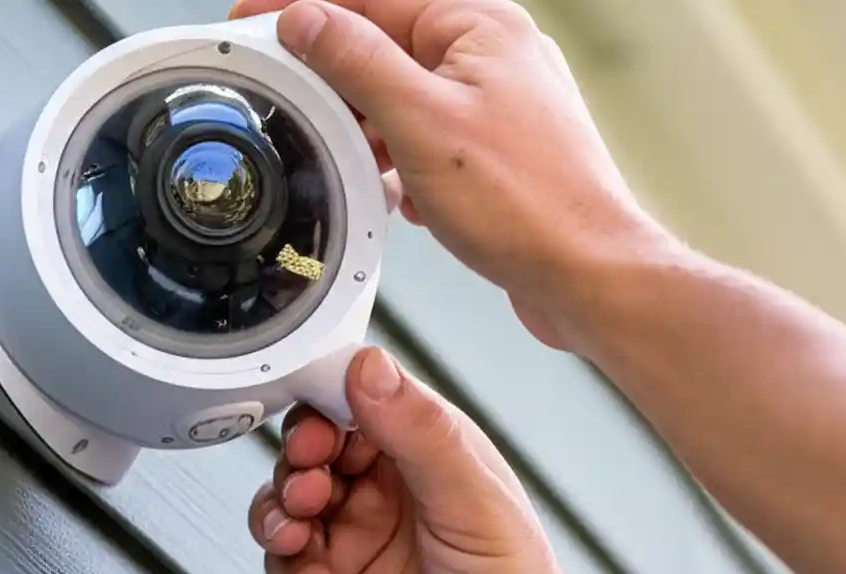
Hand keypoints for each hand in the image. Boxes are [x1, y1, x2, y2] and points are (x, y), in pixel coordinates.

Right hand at [231, 0, 678, 350]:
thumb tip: (307, 18)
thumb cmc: (528, 203)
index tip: (257, 19)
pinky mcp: (501, 154)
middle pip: (389, 48)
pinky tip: (403, 195)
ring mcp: (502, 106)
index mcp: (481, 27)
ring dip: (374, 134)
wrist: (588, 275)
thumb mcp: (419, 121)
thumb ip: (357, 62)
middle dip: (342, 85)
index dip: (306, 7)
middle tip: (297, 108)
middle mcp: (496, 57)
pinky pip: (432, 141)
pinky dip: (406, 164)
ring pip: (409, 100)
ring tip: (359, 166)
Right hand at [247, 347, 660, 573]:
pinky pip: (286, 567)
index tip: (311, 408)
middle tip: (308, 476)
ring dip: (282, 512)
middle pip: (315, 445)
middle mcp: (390, 491)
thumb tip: (372, 368)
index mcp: (430, 453)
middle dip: (299, 457)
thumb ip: (420, 433)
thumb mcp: (474, 504)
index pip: (364, 398)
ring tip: (300, 532)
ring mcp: (359, 540)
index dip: (329, 397)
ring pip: (288, 502)